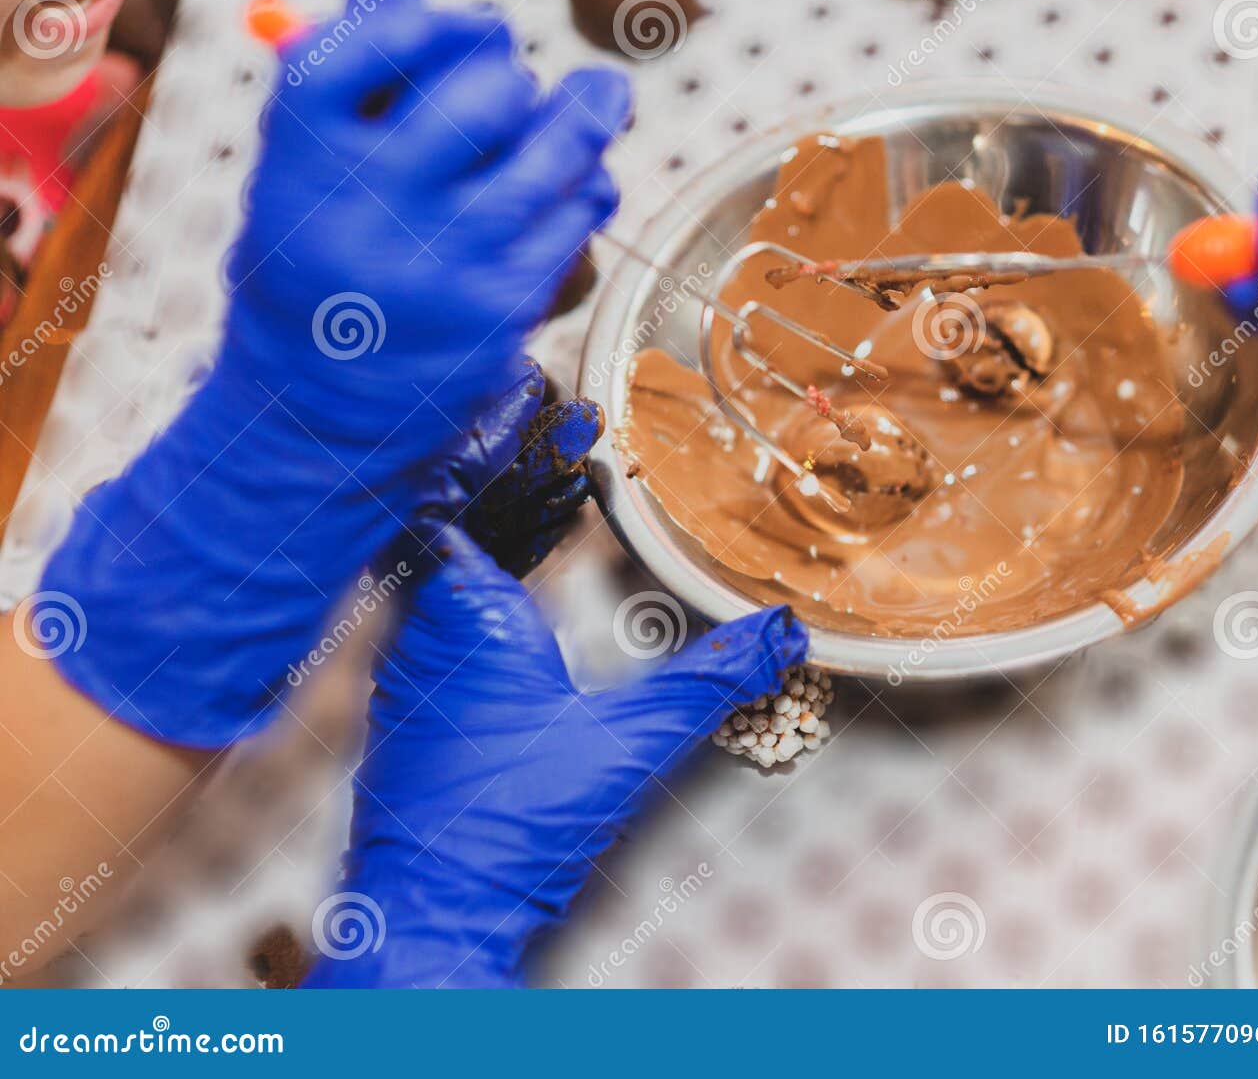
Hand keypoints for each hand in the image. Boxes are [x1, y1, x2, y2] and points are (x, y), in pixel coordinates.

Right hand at [37, 0, 627, 747]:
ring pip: (551, 152)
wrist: (319, 417)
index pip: (369, 44)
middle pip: (485, 91)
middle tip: (516, 85)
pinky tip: (578, 187)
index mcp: (299, 155)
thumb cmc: (318, 267)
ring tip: (592, 106)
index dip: (432, 25)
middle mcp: (369, 205)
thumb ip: (360, 56)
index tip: (463, 33)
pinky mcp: (501, 311)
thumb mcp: (312, 165)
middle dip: (512, 78)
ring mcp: (441, 262)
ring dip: (581, 120)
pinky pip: (573, 219)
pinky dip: (586, 192)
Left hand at [301, 383, 806, 988]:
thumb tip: (781, 634)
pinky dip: (487, 575)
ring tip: (557, 494)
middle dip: (514, 475)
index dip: (501, 443)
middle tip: (562, 438)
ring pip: (450, 566)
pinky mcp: (414, 708)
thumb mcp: (628, 745)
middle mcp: (422, 630)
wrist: (431, 917)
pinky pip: (446, 609)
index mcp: (464, 614)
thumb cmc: (509, 827)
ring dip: (500, 525)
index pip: (467, 492)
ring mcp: (410, 669)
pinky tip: (524, 584)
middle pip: (461, 518)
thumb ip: (709, 681)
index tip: (540, 405)